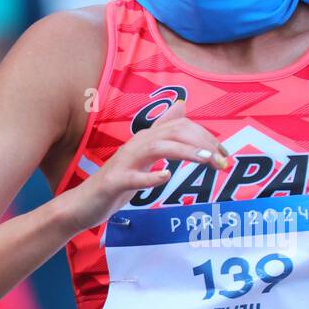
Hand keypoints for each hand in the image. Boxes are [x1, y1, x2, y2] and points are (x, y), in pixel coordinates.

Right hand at [64, 98, 230, 230]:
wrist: (84, 204)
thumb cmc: (118, 181)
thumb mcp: (145, 154)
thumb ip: (163, 131)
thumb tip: (182, 105)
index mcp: (145, 139)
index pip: (181, 127)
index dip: (206, 137)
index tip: (225, 155)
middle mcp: (135, 145)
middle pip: (173, 133)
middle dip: (202, 143)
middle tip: (223, 161)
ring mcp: (123, 163)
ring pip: (157, 148)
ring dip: (185, 153)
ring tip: (207, 160)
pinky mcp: (114, 182)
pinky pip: (133, 178)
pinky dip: (150, 177)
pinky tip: (166, 177)